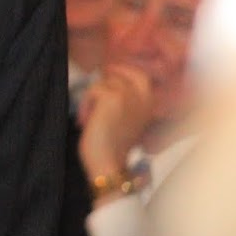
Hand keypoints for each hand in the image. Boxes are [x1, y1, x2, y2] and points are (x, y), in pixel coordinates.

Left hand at [77, 62, 154, 183]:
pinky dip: (85, 105)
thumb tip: (108, 75)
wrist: (109, 164)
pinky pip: (92, 90)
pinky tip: (86, 121)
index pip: (139, 74)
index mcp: (150, 104)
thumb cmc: (113, 145)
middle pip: (117, 74)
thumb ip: (126, 99)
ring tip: (91, 118)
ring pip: (102, 82)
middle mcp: (143, 97)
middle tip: (95, 99)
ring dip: (91, 99)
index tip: (107, 75)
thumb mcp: (128, 119)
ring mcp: (128, 96)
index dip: (121, 71)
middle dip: (102, 85)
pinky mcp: (112, 97)